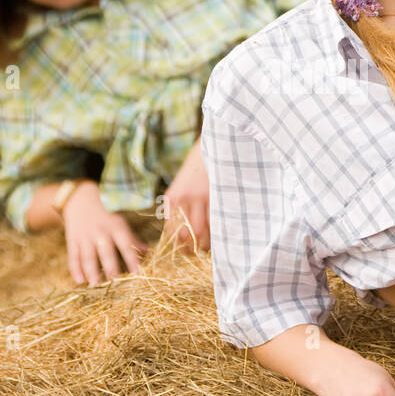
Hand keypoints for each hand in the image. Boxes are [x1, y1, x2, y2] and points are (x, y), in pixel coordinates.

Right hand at [61, 181, 148, 284]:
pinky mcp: (72, 240)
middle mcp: (100, 233)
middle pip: (106, 253)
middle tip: (114, 285)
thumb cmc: (106, 211)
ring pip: (88, 257)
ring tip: (95, 285)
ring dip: (91, 272)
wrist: (80, 198)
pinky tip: (79, 280)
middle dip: (110, 269)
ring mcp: (85, 237)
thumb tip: (147, 252)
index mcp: (116, 227)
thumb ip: (132, 238)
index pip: (126, 246)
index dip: (132, 260)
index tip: (138, 274)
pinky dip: (76, 269)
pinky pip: (74, 256)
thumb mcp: (120, 221)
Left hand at [159, 137, 210, 253]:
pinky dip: (219, 231)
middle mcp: (183, 200)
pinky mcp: (216, 196)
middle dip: (192, 248)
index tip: (186, 250)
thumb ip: (183, 204)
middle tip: (199, 253)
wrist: (215, 142)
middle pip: (185, 235)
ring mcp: (201, 198)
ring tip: (212, 246)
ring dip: (207, 244)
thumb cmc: (199, 164)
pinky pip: (216, 222)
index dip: (179, 244)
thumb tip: (186, 231)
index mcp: (172, 198)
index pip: (171, 231)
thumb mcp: (184, 183)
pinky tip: (223, 233)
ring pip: (202, 232)